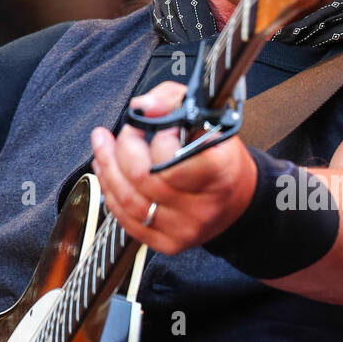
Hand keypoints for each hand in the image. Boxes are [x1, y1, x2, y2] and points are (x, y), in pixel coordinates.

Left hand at [90, 81, 256, 254]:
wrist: (238, 198)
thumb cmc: (221, 157)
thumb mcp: (207, 117)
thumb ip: (171, 99)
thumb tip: (142, 107)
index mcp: (218, 173)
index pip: (170, 157)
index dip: (156, 136)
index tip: (154, 124)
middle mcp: (202, 206)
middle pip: (142, 178)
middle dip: (123, 148)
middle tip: (125, 132)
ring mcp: (184, 228)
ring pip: (128, 200)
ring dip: (108, 168)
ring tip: (103, 146)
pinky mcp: (168, 242)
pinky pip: (126, 220)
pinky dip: (111, 194)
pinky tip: (108, 173)